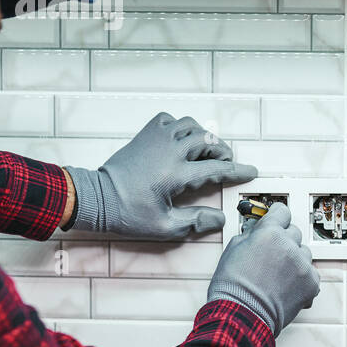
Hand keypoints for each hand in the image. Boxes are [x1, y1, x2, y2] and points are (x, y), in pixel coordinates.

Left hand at [65, 112, 256, 238]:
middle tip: (225, 162)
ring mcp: (157, 138)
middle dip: (222, 150)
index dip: (237, 171)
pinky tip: (180, 140)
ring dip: (203, 136)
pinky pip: (170, 120)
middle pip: (208, 140)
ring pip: (191, 125)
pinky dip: (180, 126)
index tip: (250, 172)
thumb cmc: (127, 214)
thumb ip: (194, 221)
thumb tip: (219, 219)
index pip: (217, 168)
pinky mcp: (146, 134)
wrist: (96, 198)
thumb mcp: (163, 226)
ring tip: (205, 150)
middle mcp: (170, 151)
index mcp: (176, 174)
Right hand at [207, 201, 318, 334]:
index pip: (282, 211)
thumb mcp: (233, 249)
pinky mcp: (311, 283)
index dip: (277, 217)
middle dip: (283, 240)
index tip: (276, 220)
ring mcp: (302, 265)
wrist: (242, 317)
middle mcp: (289, 246)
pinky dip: (301, 278)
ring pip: (303, 253)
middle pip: (294, 232)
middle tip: (270, 255)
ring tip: (276, 274)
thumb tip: (258, 229)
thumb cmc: (233, 288)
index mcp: (269, 233)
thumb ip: (250, 234)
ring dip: (294, 259)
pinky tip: (285, 286)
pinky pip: (310, 272)